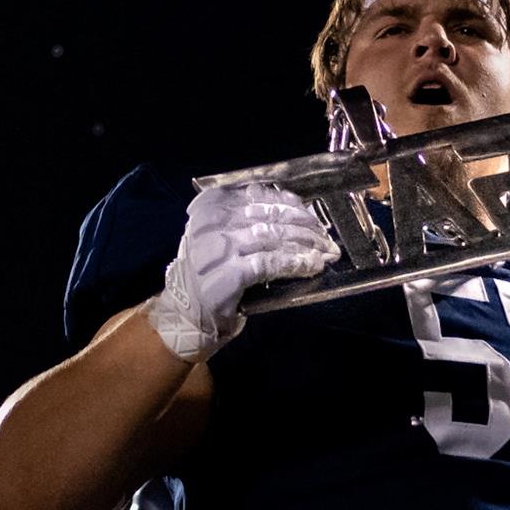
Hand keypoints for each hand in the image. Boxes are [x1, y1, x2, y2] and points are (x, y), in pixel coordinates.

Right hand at [147, 183, 339, 362]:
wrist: (184, 314)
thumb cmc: (208, 273)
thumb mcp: (219, 235)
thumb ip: (246, 218)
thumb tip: (295, 211)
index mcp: (209, 205)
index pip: (258, 195)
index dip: (290, 204)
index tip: (311, 215)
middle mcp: (210, 223)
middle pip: (269, 216)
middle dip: (305, 226)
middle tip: (326, 238)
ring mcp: (218, 249)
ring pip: (273, 238)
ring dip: (306, 245)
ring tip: (325, 252)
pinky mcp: (227, 276)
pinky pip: (270, 264)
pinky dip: (295, 263)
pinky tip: (311, 266)